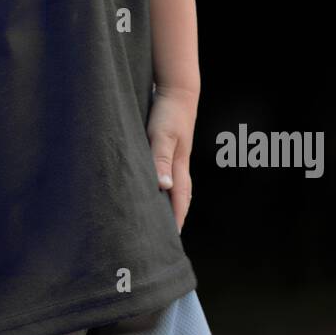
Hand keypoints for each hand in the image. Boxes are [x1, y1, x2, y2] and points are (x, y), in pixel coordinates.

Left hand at [145, 86, 197, 232]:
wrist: (177, 91)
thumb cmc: (168, 113)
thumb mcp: (160, 135)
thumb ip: (159, 159)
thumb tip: (163, 188)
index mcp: (178, 168)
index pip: (178, 203)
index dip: (173, 223)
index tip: (169, 243)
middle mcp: (179, 167)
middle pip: (180, 200)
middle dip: (174, 220)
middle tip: (164, 241)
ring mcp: (175, 159)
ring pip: (175, 189)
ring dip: (169, 205)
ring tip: (161, 222)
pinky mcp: (167, 150)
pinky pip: (166, 177)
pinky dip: (163, 189)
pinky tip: (155, 190)